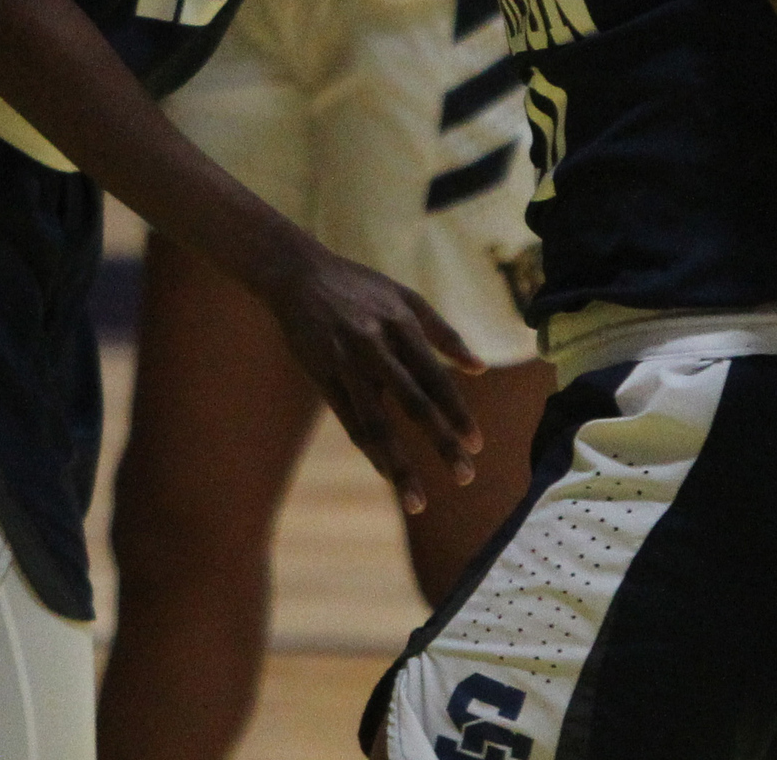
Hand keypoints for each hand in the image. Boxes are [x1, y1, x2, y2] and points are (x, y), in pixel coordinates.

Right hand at [268, 243, 486, 513]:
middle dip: (440, 441)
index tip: (477, 444)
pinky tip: (387, 474)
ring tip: (418, 502)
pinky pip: (349, 422)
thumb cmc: (361, 286)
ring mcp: (345, 365)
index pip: (435, 377)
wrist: (299, 275)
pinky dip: (369, 451)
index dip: (457, 412)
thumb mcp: (406, 298)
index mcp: (401, 325)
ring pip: (376, 424)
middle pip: (413, 403)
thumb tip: (478, 368)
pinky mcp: (322, 378)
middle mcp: (375, 347)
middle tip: (466, 476)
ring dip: (399, 464)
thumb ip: (444, 334)